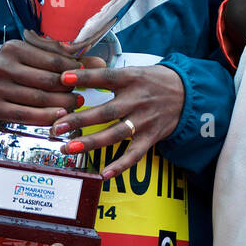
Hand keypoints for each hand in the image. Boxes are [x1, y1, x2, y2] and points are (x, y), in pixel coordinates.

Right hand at [0, 38, 92, 126]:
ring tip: (75, 104)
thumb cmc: (19, 71)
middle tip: (81, 95)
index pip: (53, 60)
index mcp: (14, 48)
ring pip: (39, 99)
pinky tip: (61, 116)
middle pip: (47, 80)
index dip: (72, 69)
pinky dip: (47, 116)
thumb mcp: (37, 59)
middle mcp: (2, 65)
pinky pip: (26, 115)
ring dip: (62, 104)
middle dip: (68, 88)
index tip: (83, 76)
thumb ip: (67, 60)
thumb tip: (101, 63)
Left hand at [49, 64, 185, 179]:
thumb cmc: (154, 81)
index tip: (63, 78)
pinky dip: (120, 165)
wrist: (188, 93)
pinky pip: (135, 154)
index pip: (106, 77)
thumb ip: (107, 75)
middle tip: (56, 127)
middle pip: (106, 111)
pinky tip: (104, 174)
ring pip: (115, 134)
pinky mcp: (151, 137)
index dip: (85, 77)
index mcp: (132, 79)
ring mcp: (144, 120)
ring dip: (91, 143)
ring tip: (68, 149)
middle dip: (79, 120)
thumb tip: (73, 73)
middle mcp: (137, 100)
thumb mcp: (135, 70)